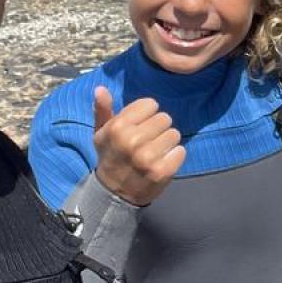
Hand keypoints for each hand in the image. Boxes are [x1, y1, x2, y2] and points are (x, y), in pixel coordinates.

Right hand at [92, 85, 186, 205]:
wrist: (114, 193)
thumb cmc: (110, 157)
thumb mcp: (101, 134)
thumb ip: (103, 110)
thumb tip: (101, 88)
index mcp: (118, 127)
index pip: (150, 104)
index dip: (146, 114)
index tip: (139, 125)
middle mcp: (133, 140)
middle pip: (164, 118)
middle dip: (158, 128)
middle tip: (148, 141)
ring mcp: (148, 157)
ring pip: (175, 133)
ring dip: (167, 141)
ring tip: (155, 151)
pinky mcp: (162, 170)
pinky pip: (181, 151)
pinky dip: (175, 156)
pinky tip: (162, 162)